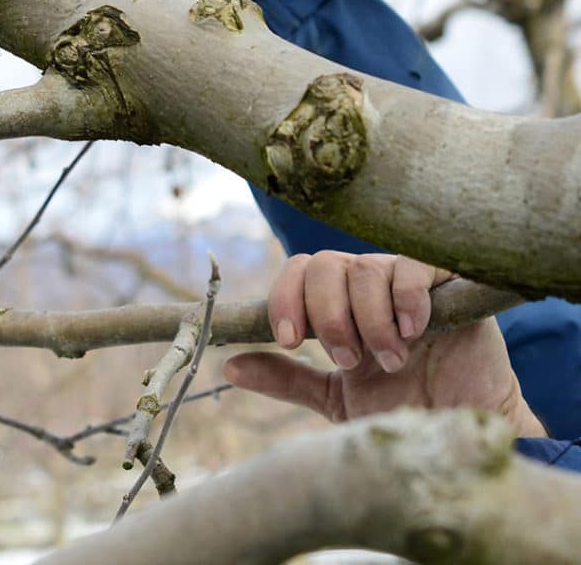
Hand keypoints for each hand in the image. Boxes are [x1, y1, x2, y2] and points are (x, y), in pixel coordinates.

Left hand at [224, 251, 546, 436]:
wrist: (466, 433)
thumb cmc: (405, 413)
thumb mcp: (336, 399)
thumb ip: (287, 378)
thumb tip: (229, 366)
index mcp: (337, 304)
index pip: (298, 271)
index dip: (285, 297)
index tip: (289, 338)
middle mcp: (366, 286)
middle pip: (324, 264)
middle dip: (327, 314)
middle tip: (348, 359)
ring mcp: (405, 282)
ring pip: (365, 268)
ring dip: (369, 319)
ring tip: (390, 360)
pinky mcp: (448, 285)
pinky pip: (414, 267)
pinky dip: (406, 300)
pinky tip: (414, 333)